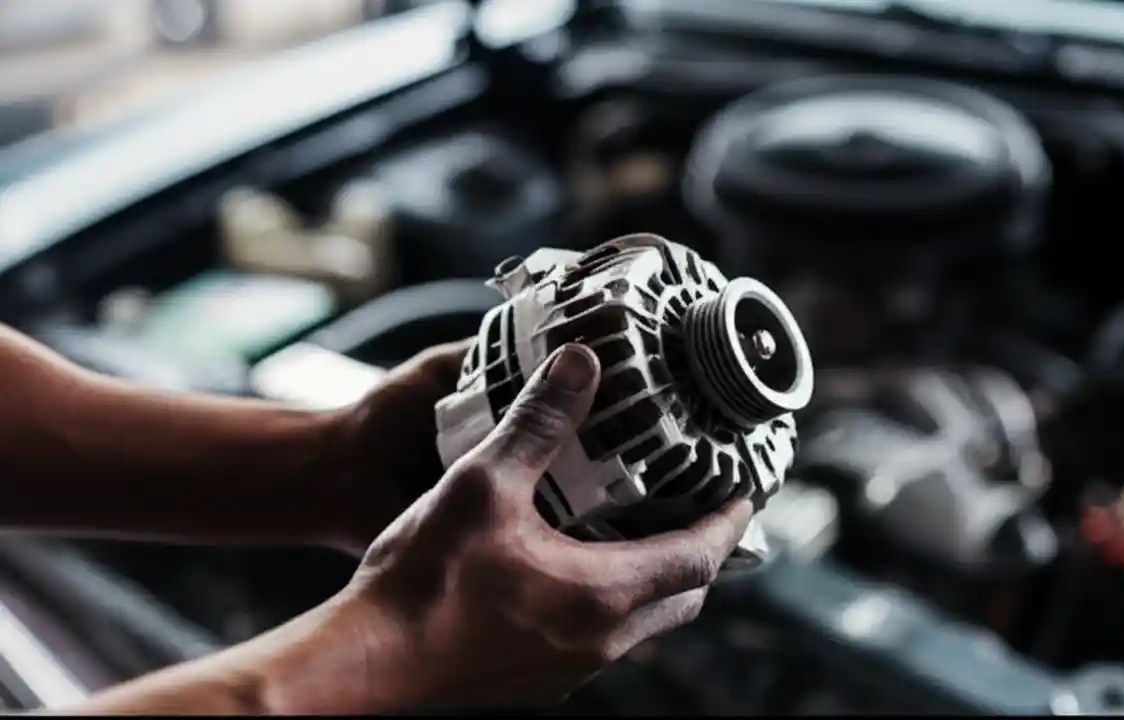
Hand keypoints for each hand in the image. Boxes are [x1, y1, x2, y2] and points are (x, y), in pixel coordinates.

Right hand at [337, 343, 753, 710]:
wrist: (367, 663)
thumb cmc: (425, 581)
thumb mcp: (484, 484)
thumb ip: (538, 423)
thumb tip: (580, 364)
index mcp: (603, 594)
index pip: (701, 556)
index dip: (730, 520)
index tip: (744, 490)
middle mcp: (600, 641)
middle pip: (685, 596)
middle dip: (702, 551)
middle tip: (703, 508)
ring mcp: (568, 667)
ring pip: (645, 623)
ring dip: (658, 578)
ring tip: (646, 530)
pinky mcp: (536, 678)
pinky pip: (603, 638)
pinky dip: (614, 601)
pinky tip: (579, 569)